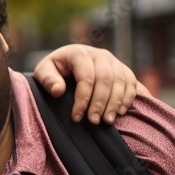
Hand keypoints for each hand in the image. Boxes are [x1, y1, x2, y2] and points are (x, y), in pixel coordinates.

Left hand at [31, 44, 147, 123]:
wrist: (68, 62)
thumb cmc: (54, 70)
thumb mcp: (44, 72)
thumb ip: (47, 80)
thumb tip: (58, 91)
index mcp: (78, 53)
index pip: (85, 77)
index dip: (82, 99)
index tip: (76, 117)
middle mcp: (99, 54)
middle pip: (106, 79)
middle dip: (100, 103)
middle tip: (93, 121)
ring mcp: (113, 61)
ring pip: (121, 81)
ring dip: (115, 103)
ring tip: (107, 121)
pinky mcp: (123, 69)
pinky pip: (131, 82)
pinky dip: (127, 97)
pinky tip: (120, 112)